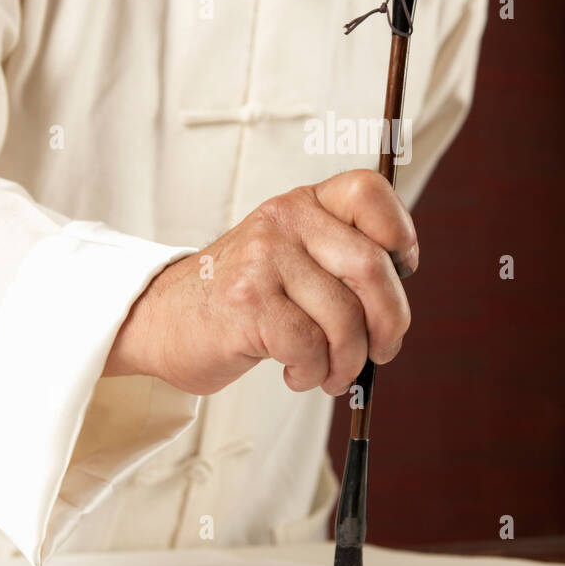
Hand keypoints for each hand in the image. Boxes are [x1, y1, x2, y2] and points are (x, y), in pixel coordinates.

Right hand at [103, 169, 418, 396]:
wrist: (162, 320)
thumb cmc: (241, 297)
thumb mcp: (289, 256)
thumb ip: (338, 258)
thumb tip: (398, 304)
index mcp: (303, 202)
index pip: (369, 192)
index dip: (400, 233)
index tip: (402, 270)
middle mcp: (284, 219)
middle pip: (371, 267)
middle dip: (390, 322)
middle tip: (382, 351)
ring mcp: (262, 258)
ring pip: (344, 317)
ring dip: (348, 361)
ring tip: (333, 373)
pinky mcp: (246, 302)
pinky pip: (310, 346)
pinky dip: (314, 372)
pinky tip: (298, 372)